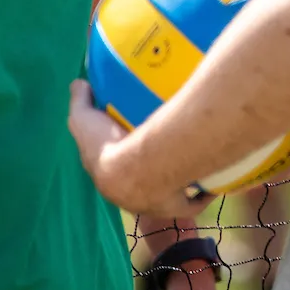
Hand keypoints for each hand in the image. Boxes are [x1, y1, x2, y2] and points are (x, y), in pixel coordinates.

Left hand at [68, 82, 193, 218]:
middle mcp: (131, 196)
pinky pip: (193, 203)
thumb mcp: (85, 118)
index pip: (112, 169)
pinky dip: (203, 194)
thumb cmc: (107, 146)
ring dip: (177, 182)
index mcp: (108, 178)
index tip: (128, 138)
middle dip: (149, 169)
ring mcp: (155, 203)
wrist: (134, 172)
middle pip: (142, 182)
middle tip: (164, 144)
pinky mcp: (179, 205)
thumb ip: (81, 101)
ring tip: (190, 158)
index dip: (119, 155)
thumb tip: (80, 83)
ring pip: (169, 194)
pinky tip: (210, 181)